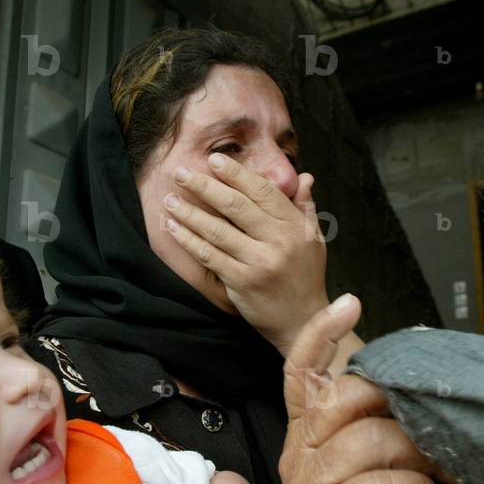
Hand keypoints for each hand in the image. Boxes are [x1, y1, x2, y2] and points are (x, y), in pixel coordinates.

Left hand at [165, 152, 329, 354]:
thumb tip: (304, 177)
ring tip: (169, 199)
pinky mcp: (241, 282)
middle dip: (204, 186)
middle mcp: (278, 241)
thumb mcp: (314, 240)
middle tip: (181, 173)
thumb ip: (305, 207)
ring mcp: (259, 262)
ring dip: (189, 212)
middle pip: (235, 206)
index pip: (263, 191)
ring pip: (217, 230)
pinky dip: (188, 240)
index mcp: (295, 226)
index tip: (215, 161)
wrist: (304, 322)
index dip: (236, 174)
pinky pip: (209, 256)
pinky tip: (173, 228)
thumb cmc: (306, 277)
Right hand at [280, 295, 449, 483]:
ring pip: (370, 443)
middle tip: (439, 436)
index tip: (349, 301)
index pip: (300, 371)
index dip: (319, 333)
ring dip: (420, 459)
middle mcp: (298, 453)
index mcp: (306, 430)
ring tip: (442, 475)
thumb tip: (416, 385)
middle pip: (345, 401)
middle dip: (402, 414)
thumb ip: (375, 420)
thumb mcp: (367, 458)